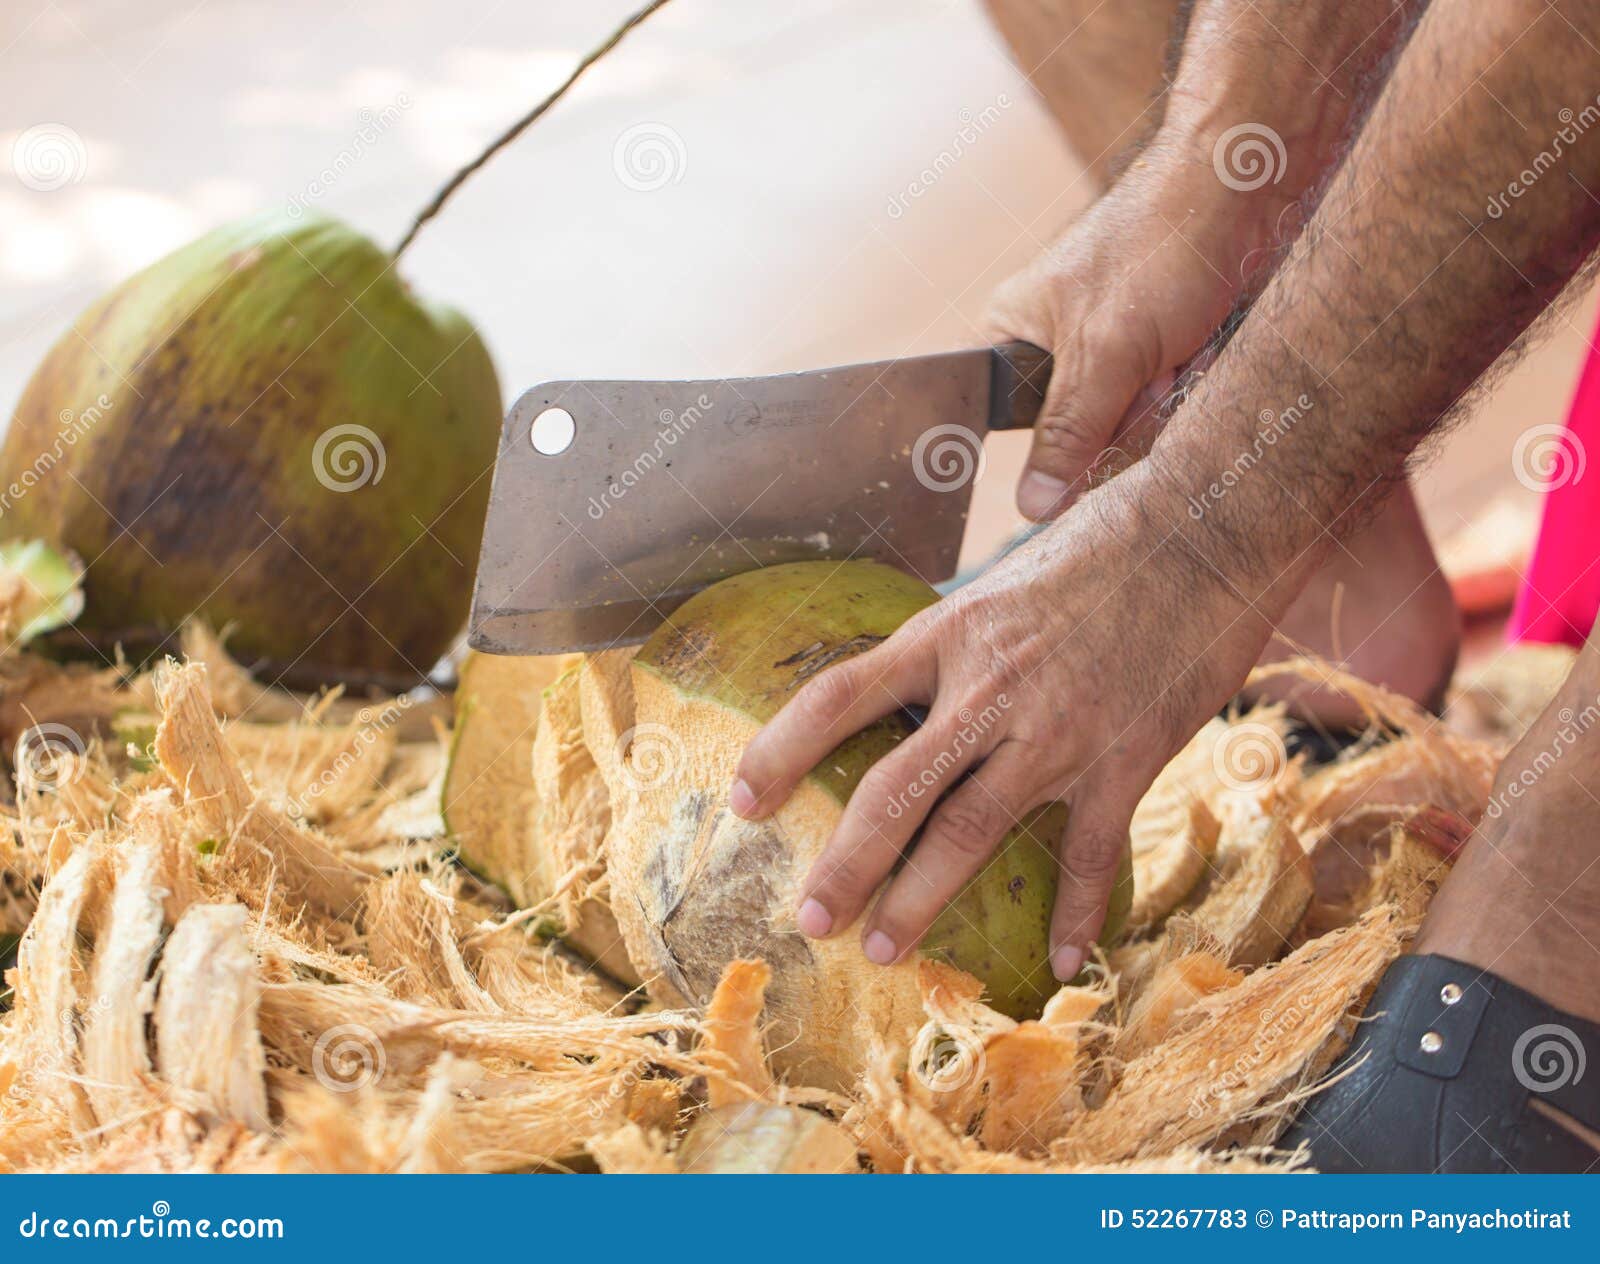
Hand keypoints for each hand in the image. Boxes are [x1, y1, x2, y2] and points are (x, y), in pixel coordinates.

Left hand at [729, 462, 1275, 979]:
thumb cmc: (1106, 538)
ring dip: (918, 900)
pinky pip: (1088, 857)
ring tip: (884, 950)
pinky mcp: (1124, 760)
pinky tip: (1060, 963)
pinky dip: (1074, 916)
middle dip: (843, 864)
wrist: (1209, 527)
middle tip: (809, 918)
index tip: (742, 799)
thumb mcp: (1005, 578)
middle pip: (891, 790)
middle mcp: (987, 689)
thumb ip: (960, 640)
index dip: (779, 751)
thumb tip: (920, 679)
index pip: (837, 697)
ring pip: (968, 834)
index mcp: (948, 633)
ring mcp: (1056, 732)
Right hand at [984, 153, 1259, 521]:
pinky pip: (1167, 405)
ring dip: (1163, 399)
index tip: (1081, 425)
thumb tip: (1030, 508)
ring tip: (1180, 349)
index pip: (999, 420)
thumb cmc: (1162, 243)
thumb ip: (1067, 435)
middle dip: (1121, 415)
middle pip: (1075, 435)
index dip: (1040, 439)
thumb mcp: (1105, 353)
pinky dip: (1191, 387)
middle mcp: (1056, 343)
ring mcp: (1111, 348)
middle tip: (1147, 370)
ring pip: (1127, 425)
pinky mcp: (1161, 351)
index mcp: (1012, 330)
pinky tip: (1204, 348)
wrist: (1250, 183)